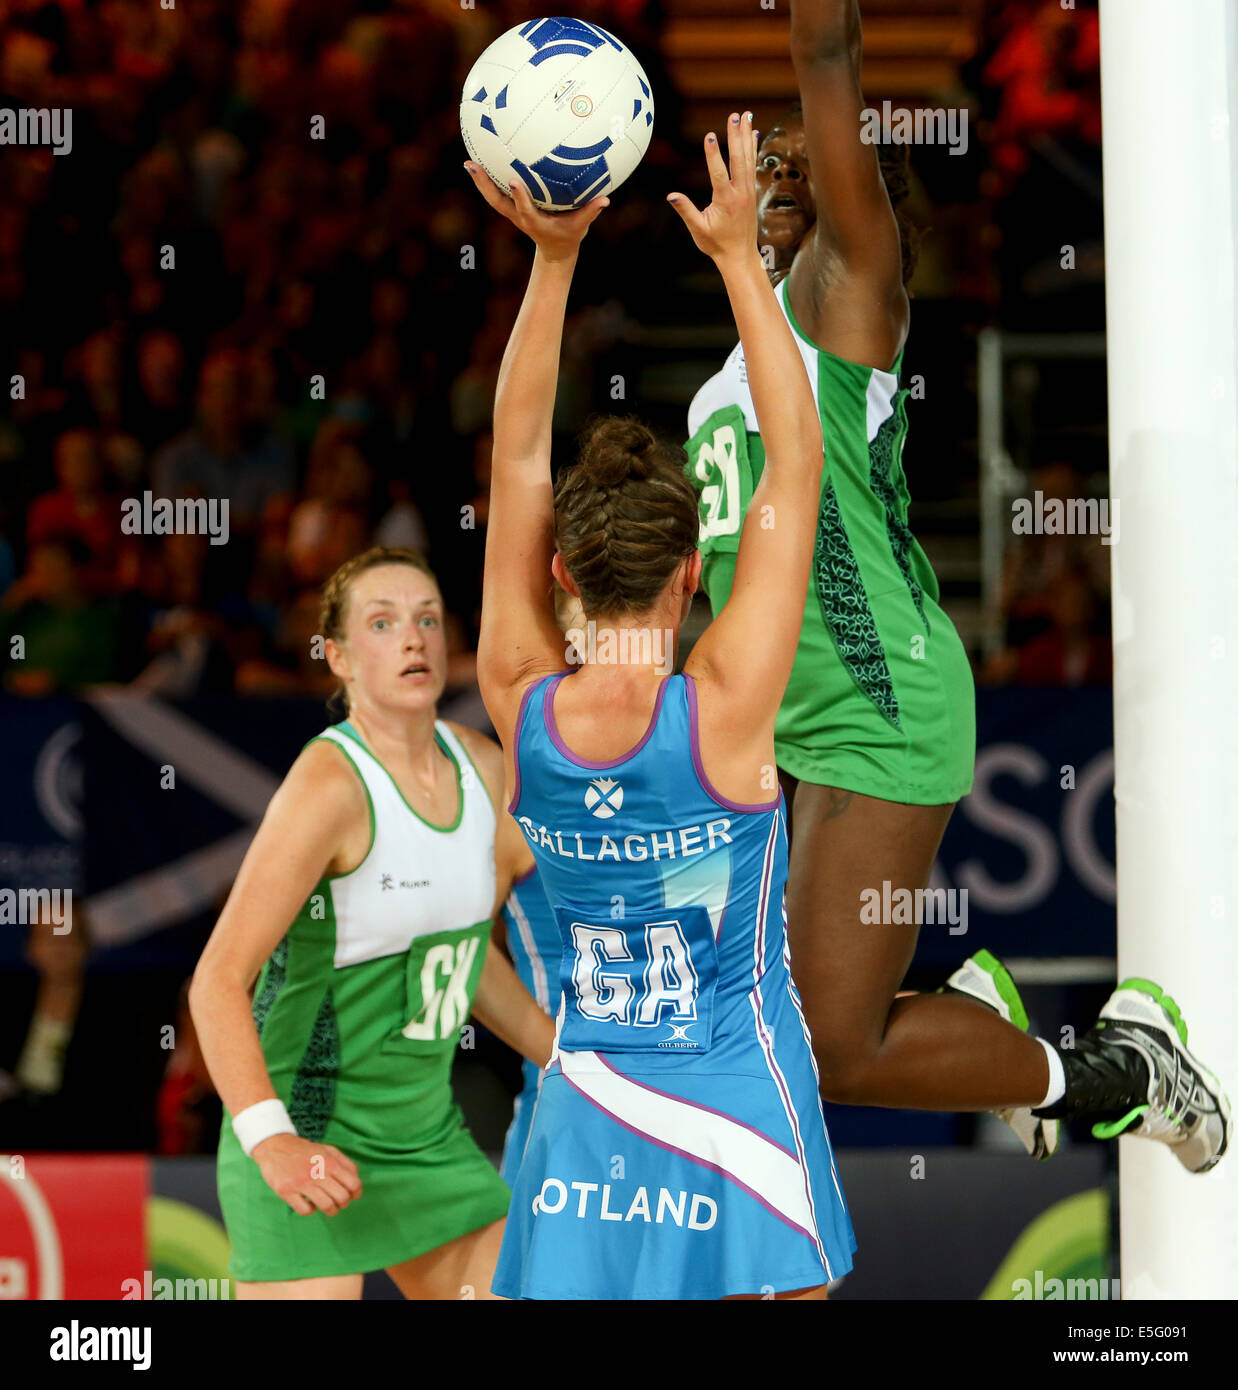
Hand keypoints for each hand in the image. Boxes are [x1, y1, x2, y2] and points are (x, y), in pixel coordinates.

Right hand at [252, 1133, 362, 1215]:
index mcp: (330, 1162)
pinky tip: (309, 1203)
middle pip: (342, 1197)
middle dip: (343, 1203)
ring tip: (327, 1206)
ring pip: (326, 1206)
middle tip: (338, 1201)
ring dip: (330, 1210)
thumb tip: (357, 1182)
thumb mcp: (328, 1150)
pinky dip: (310, 1210)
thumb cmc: (306, 1151)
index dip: (356, 1193)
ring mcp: (302, 1183)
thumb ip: (345, 1164)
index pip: (353, 1184)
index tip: (352, 1195)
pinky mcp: (287, 1191)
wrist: (276, 1147)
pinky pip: (305, 1210)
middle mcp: (318, 1172)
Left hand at [463, 162, 608, 261]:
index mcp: (534, 221)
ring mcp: (512, 212)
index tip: (513, 181)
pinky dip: (489, 178)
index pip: (525, 209)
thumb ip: (591, 212)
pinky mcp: (511, 207)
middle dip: (484, 185)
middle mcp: (519, 216)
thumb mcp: (581, 226)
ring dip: (480, 180)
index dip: (519, 197)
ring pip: (492, 196)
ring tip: (469, 161)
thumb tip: (606, 200)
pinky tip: (483, 158)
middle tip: (471, 166)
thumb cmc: (568, 235)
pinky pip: (497, 191)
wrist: (554, 249)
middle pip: (496, 201)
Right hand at [666, 111, 758, 265]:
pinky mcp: (752, 192)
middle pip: (738, 159)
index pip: (718, 173)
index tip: (709, 136)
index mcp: (725, 201)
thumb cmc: (716, 244)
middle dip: (736, 136)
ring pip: (748, 158)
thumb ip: (686, 211)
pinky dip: (753, 148)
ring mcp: (748, 191)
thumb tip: (671, 196)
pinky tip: (753, 134)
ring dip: (746, 136)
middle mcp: (740, 193)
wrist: (740, 256)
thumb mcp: (698, 230)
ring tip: (747, 115)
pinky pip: (752, 165)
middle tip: (734, 116)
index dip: (713, 154)